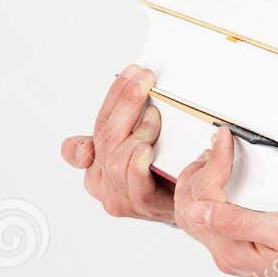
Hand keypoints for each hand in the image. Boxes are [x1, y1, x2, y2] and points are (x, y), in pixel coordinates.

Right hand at [60, 64, 174, 224]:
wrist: (188, 202)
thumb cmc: (162, 169)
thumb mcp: (140, 139)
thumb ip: (128, 119)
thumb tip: (134, 79)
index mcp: (92, 162)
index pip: (89, 124)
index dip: (109, 100)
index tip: (131, 72)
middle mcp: (99, 181)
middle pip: (105, 135)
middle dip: (125, 102)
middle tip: (145, 78)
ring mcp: (118, 196)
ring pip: (116, 160)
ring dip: (137, 133)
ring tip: (154, 116)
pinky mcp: (142, 205)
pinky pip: (136, 183)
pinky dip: (139, 163)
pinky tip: (146, 149)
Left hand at [174, 125, 277, 276]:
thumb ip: (237, 222)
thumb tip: (198, 211)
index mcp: (231, 250)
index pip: (205, 199)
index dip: (212, 164)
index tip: (223, 141)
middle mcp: (225, 254)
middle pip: (189, 208)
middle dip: (197, 172)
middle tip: (215, 148)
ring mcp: (229, 252)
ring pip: (193, 216)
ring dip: (196, 185)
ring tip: (212, 161)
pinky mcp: (236, 248)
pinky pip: (208, 221)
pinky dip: (206, 196)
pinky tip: (218, 185)